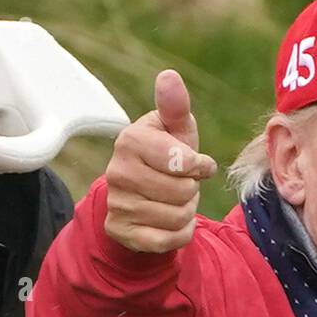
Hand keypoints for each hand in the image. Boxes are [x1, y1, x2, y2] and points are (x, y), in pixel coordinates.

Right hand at [103, 70, 216, 252]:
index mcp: (130, 140)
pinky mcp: (122, 232)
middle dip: (191, 190)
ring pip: (179, 216)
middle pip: (183, 191)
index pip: (184, 161)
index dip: (199, 165)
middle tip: (179, 184)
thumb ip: (175, 106)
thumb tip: (169, 76)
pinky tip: (170, 222)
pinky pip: (170, 240)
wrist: (138, 195)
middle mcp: (117, 172)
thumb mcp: (174, 130)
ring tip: (173, 200)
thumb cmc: (166, 155)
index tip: (195, 162)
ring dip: (186, 212)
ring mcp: (118, 204)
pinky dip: (180, 234)